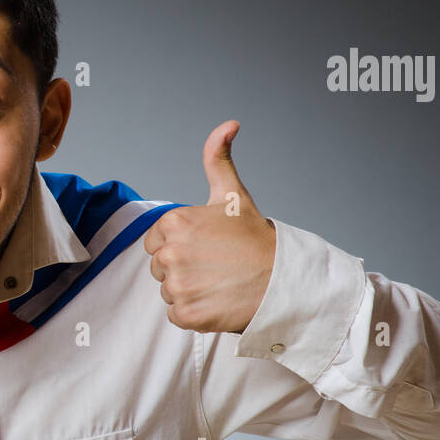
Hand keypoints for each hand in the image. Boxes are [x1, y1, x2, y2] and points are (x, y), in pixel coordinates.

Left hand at [143, 120, 275, 333]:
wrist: (283, 281)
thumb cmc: (255, 239)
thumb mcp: (232, 195)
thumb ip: (218, 158)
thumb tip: (228, 125)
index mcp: (175, 222)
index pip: (156, 241)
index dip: (181, 245)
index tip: (207, 246)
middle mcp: (170, 253)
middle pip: (159, 267)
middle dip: (183, 267)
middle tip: (216, 265)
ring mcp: (178, 285)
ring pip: (168, 290)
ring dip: (189, 290)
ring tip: (219, 282)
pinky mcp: (186, 313)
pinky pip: (176, 314)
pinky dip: (194, 312)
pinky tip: (217, 300)